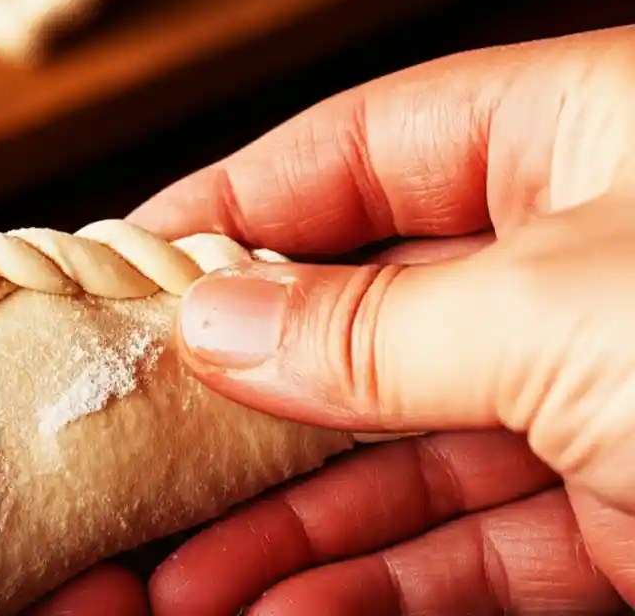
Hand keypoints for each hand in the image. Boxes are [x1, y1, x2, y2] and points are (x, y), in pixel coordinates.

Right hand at [130, 26, 634, 612]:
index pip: (360, 149)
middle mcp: (583, 261)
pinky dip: (381, 581)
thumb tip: (217, 320)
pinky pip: (478, 543)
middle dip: (247, 404)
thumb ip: (373, 326)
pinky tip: (284, 606)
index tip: (126, 268)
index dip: (233, 206)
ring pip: (408, 451)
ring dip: (293, 522)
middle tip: (139, 444)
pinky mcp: (629, 511)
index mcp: (585, 141)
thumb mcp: (557, 309)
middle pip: (365, 320)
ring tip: (186, 576)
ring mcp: (602, 392)